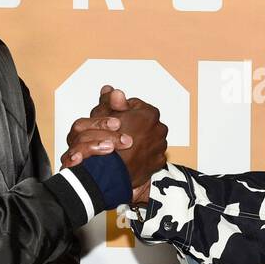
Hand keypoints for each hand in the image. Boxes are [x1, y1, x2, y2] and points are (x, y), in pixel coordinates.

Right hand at [62, 86, 166, 204]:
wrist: (112, 172)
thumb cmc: (108, 143)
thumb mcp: (104, 116)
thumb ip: (110, 101)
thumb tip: (112, 91)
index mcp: (149, 113)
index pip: (135, 105)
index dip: (122, 112)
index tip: (116, 119)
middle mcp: (159, 128)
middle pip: (144, 122)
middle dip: (134, 126)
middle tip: (119, 133)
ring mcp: (161, 146)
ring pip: (148, 138)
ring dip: (140, 140)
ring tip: (124, 146)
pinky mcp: (158, 161)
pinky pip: (151, 154)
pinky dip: (144, 155)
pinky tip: (131, 156)